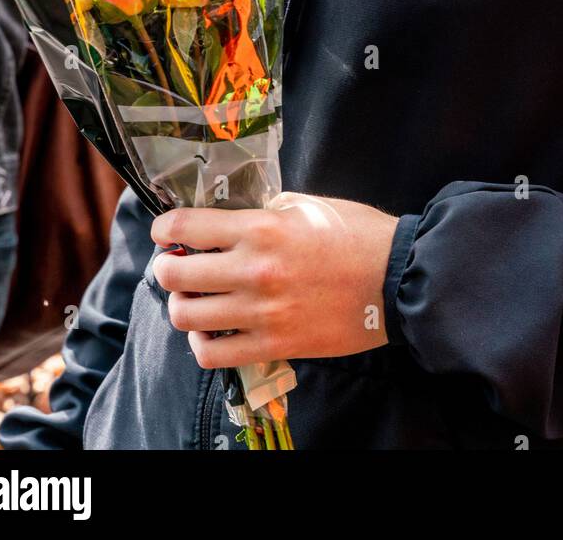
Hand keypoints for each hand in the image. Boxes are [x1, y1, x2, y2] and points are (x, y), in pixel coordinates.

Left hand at [151, 193, 400, 368]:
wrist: (398, 281)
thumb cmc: (358, 235)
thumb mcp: (309, 206)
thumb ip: (266, 211)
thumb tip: (233, 220)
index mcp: (262, 228)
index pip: (186, 227)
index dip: (165, 228)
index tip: (166, 231)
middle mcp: (253, 270)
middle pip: (174, 274)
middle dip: (167, 267)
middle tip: (175, 265)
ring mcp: (261, 313)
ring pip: (185, 316)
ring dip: (182, 305)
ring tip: (194, 299)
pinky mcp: (274, 345)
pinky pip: (212, 355)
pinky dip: (202, 344)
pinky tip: (212, 332)